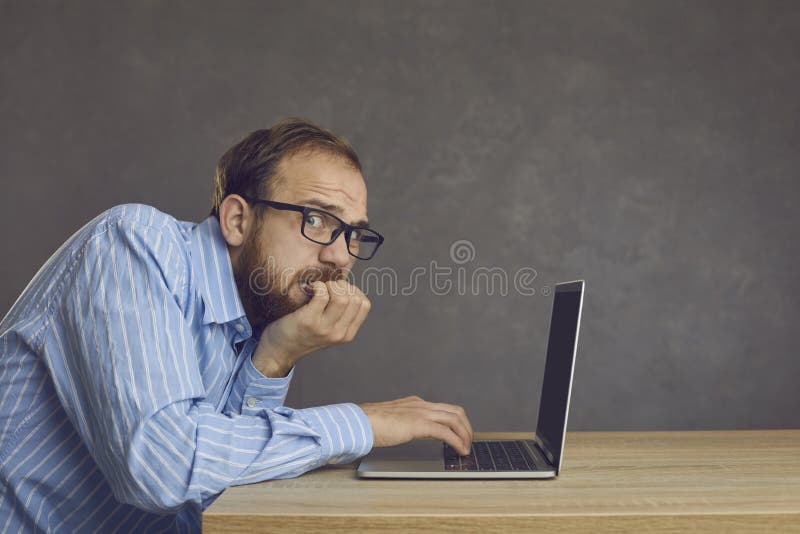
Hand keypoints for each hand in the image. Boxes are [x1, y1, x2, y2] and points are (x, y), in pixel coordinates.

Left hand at [252, 280, 370, 376]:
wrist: (278, 351)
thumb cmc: (301, 334)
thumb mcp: (328, 330)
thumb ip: (340, 315)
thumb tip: (345, 286)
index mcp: (347, 334)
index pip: (364, 304)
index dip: (354, 291)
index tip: (339, 291)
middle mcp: (339, 333)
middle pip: (354, 298)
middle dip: (342, 286)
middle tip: (327, 288)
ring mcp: (324, 328)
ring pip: (342, 297)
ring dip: (330, 286)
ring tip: (319, 288)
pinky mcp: (308, 321)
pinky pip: (322, 294)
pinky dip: (318, 286)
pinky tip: (310, 289)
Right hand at [358, 395, 473, 455]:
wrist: (359, 422)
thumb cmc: (369, 423)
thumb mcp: (392, 420)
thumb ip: (402, 423)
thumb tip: (403, 432)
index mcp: (415, 403)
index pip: (444, 408)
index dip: (457, 421)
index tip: (461, 433)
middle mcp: (421, 405)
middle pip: (455, 411)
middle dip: (466, 427)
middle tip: (468, 441)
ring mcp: (421, 412)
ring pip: (455, 419)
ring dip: (465, 434)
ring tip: (467, 447)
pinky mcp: (419, 424)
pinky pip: (446, 432)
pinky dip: (457, 441)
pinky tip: (459, 450)